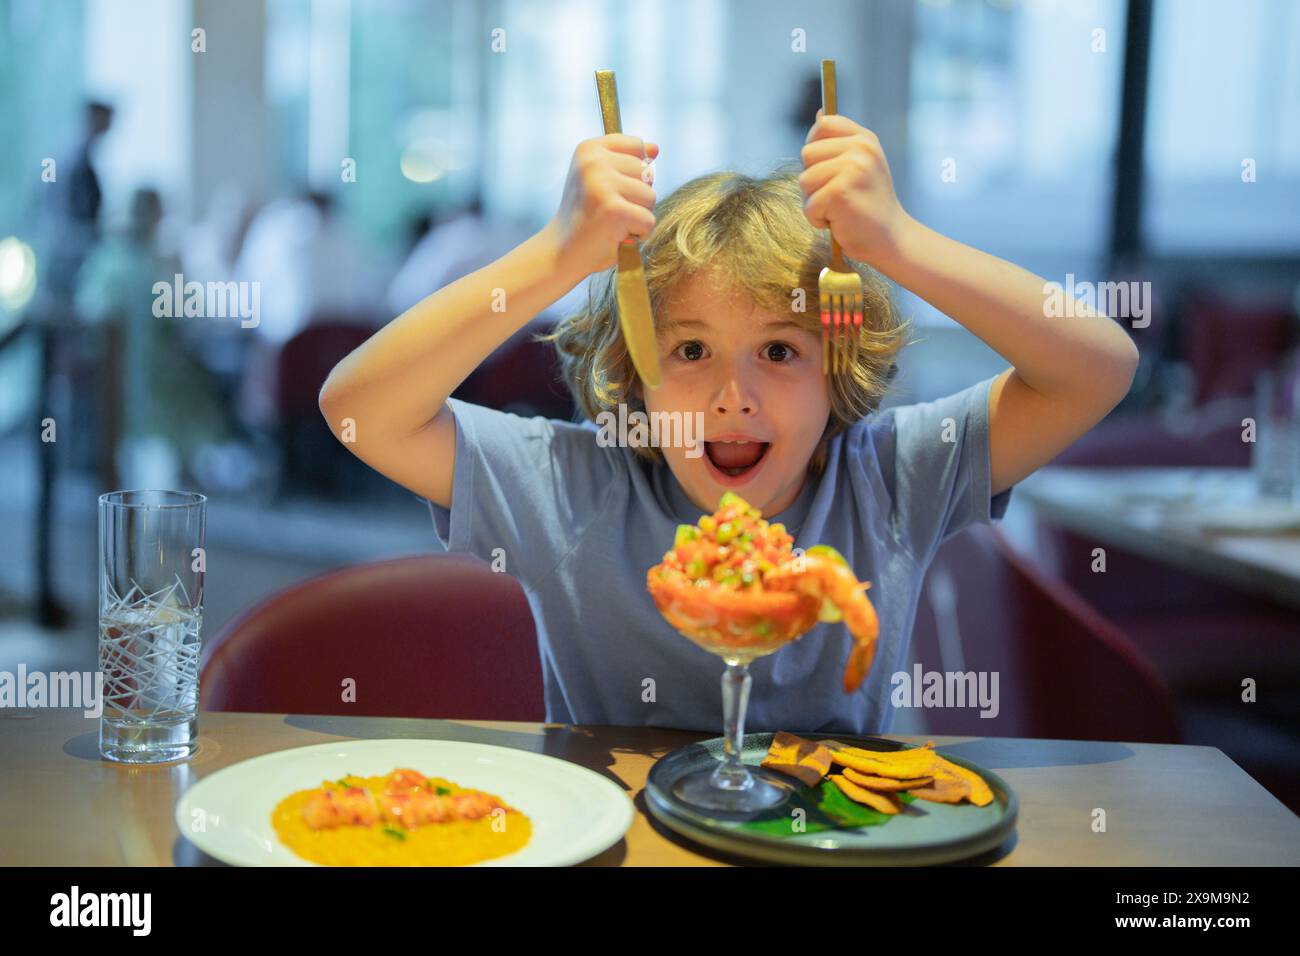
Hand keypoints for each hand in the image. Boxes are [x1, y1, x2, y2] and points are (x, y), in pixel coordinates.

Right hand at [550, 134, 658, 277]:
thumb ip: (626, 159)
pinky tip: (617, 236)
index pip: (636, 146)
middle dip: (637, 197)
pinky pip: (648, 221)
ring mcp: (603, 184)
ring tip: (613, 223)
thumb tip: (655, 148)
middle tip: (609, 211)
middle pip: (647, 173)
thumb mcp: (600, 179)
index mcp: (589, 149)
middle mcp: (594, 161)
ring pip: (650, 196)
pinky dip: (639, 234)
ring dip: (638, 216)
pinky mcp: (614, 209)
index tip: (613, 188)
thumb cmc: (585, 216)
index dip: (635, 172)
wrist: (562, 251)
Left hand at [799, 109, 908, 264]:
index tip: (824, 167)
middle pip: (807, 154)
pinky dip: (817, 219)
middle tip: (836, 195)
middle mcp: (861, 149)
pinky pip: (809, 205)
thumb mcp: (860, 165)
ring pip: (805, 180)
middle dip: (813, 180)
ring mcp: (852, 168)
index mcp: (865, 138)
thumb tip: (818, 114)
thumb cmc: (869, 205)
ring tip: (838, 209)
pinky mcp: (840, 192)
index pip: (824, 124)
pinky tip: (839, 221)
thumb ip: (839, 142)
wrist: (890, 239)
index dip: (814, 145)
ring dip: (814, 202)